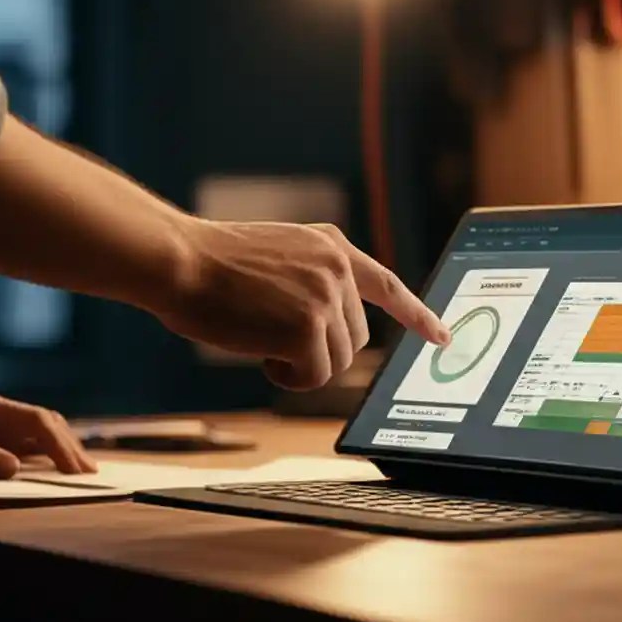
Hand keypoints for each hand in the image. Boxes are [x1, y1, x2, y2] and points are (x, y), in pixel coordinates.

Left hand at [0, 389, 96, 478]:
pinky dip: (48, 454)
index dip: (59, 444)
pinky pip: (27, 442)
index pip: (36, 420)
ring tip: (83, 471)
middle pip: (46, 422)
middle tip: (90, 474)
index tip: (73, 469)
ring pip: (41, 430)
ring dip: (63, 448)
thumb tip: (13, 466)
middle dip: (69, 447)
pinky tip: (58, 469)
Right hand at [156, 220, 449, 390]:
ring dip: (301, 363)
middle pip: (355, 338)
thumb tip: (335, 326)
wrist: (179, 260)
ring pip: (337, 361)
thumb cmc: (211, 265)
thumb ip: (314, 278)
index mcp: (332, 245)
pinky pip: (314, 377)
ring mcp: (327, 296)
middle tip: (274, 336)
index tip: (442, 335)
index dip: (417, 314)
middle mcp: (338, 267)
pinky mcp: (310, 328)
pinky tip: (259, 351)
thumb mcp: (279, 255)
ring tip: (260, 334)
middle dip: (320, 349)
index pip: (387, 284)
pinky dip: (287, 376)